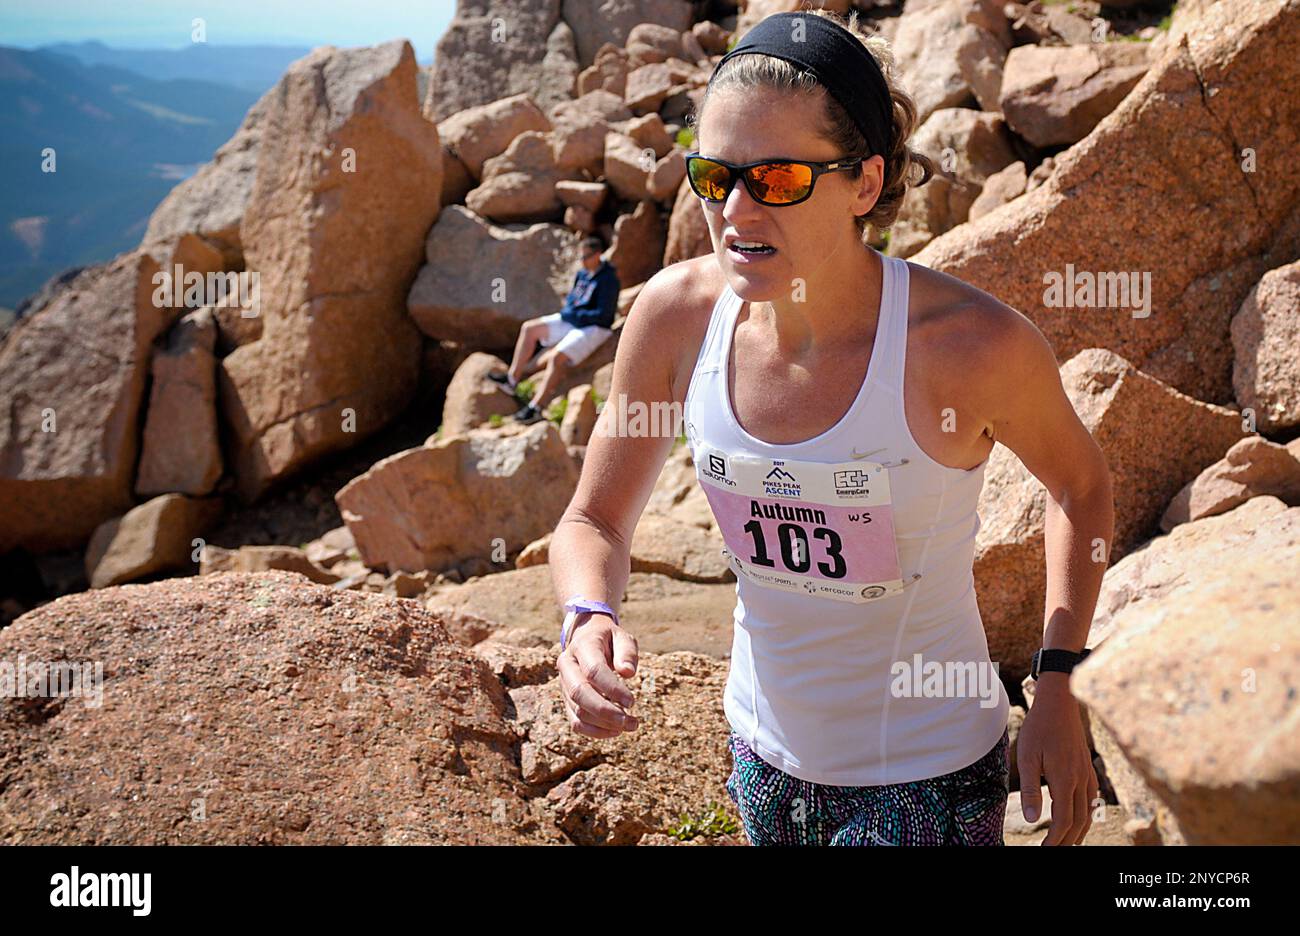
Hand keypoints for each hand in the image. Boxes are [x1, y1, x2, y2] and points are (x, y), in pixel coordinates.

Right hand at [557, 613, 639, 738]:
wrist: (587, 639)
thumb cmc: (609, 640)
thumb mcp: (622, 637)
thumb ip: (627, 652)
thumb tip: (628, 673)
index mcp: (581, 646)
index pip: (593, 670)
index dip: (613, 689)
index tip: (632, 702)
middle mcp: (567, 666)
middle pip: (579, 693)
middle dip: (606, 711)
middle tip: (632, 722)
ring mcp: (564, 685)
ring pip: (577, 711)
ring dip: (604, 724)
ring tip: (629, 725)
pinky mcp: (567, 701)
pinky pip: (576, 722)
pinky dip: (595, 731)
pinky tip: (615, 730)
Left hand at [1016, 675, 1098, 844]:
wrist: (1060, 703)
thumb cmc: (1039, 727)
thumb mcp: (1027, 756)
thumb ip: (1029, 788)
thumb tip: (1031, 819)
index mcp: (1065, 780)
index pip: (1063, 820)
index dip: (1055, 840)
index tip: (1045, 850)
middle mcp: (1080, 780)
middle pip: (1078, 821)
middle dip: (1067, 841)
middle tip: (1054, 852)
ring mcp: (1087, 774)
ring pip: (1088, 812)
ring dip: (1079, 831)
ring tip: (1068, 844)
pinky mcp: (1088, 768)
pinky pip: (1092, 799)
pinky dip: (1087, 815)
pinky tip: (1081, 818)